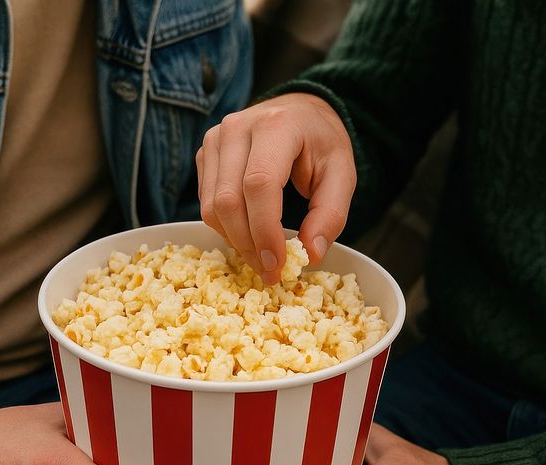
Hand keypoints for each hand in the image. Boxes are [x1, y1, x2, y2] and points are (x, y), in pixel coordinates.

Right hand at [196, 92, 355, 282]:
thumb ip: (330, 214)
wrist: (298, 111)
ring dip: (235, 241)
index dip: (265, 230)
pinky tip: (249, 235)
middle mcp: (237, 128)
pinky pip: (206, 203)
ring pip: (211, 207)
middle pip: (229, 201)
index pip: (259, 184)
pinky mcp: (204, 154)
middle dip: (248, 245)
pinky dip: (226, 228)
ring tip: (262, 258)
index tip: (278, 264)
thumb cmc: (320, 143)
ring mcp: (215, 140)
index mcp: (276, 125)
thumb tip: (310, 254)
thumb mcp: (342, 174)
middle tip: (270, 273)